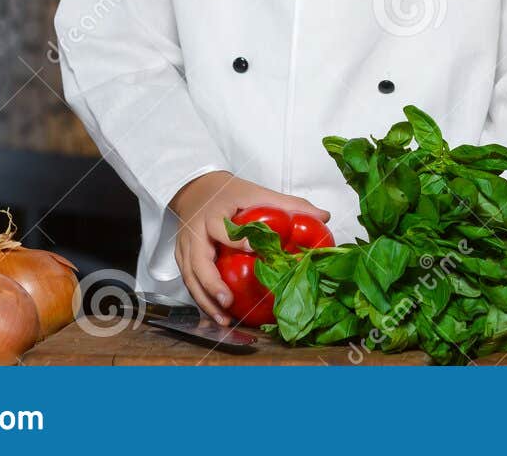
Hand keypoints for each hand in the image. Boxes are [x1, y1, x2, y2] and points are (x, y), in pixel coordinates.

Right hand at [168, 171, 329, 325]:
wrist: (196, 189)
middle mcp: (195, 233)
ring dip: (205, 300)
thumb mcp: (257, 193)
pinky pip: (189, 282)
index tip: (253, 249)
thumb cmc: (229, 193)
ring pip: (190, 278)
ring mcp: (185, 247)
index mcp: (213, 214)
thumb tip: (324, 216)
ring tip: (223, 319)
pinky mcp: (182, 258)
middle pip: (198, 262)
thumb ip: (289, 204)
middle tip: (228, 300)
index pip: (221, 229)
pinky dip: (201, 299)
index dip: (236, 240)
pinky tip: (216, 314)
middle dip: (212, 284)